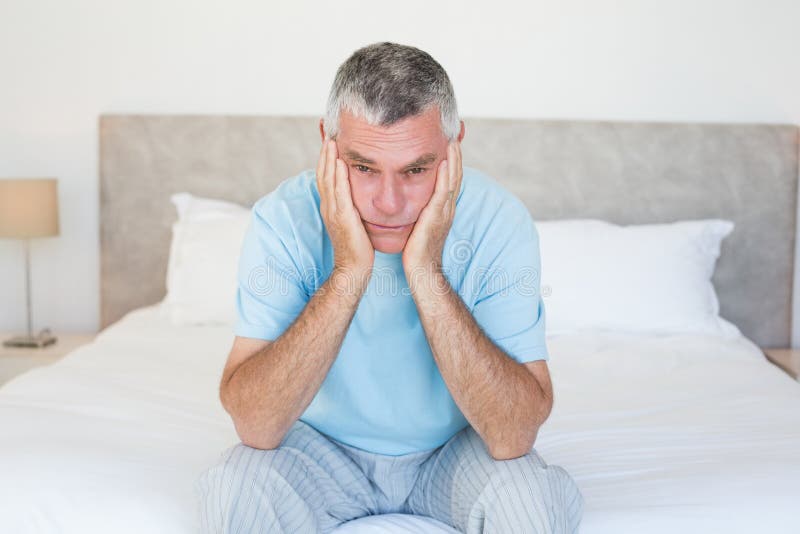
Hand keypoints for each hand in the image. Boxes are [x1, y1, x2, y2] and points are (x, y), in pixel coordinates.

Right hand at [316, 137, 374, 285]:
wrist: (354, 269)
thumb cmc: (357, 248)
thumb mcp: (354, 222)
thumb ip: (353, 206)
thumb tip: (359, 194)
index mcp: (331, 207)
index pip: (326, 177)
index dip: (326, 158)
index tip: (330, 139)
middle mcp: (329, 207)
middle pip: (323, 173)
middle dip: (325, 152)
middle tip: (327, 131)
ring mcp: (334, 212)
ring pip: (327, 180)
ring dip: (328, 158)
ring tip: (331, 139)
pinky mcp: (343, 218)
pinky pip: (339, 193)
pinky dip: (337, 176)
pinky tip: (339, 161)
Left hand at [402, 141, 462, 274]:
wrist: (421, 271)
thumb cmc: (417, 251)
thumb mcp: (420, 225)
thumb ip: (419, 211)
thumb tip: (412, 199)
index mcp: (442, 209)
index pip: (449, 179)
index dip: (451, 160)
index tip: (448, 141)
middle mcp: (447, 208)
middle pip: (455, 175)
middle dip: (456, 154)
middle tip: (455, 133)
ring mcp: (444, 213)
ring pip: (452, 180)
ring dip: (453, 160)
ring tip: (452, 141)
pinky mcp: (436, 218)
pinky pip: (442, 193)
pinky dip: (445, 177)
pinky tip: (444, 162)